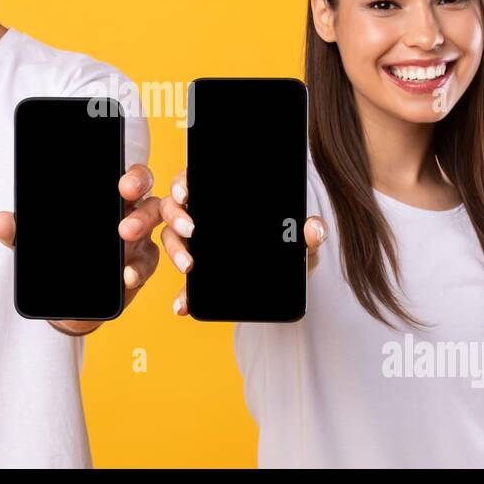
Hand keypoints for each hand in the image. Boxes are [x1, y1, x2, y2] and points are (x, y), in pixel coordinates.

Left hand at [0, 164, 162, 333]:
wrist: (65, 297)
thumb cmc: (56, 255)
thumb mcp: (35, 242)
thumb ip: (19, 231)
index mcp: (107, 199)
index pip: (129, 178)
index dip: (133, 176)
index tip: (123, 183)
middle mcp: (130, 215)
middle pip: (147, 198)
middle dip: (141, 201)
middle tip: (124, 207)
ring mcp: (138, 242)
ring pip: (153, 230)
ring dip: (141, 229)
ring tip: (124, 237)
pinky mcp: (140, 268)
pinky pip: (146, 265)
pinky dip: (137, 270)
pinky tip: (126, 276)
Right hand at [158, 168, 326, 316]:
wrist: (289, 282)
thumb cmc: (292, 249)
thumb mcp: (303, 240)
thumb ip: (312, 232)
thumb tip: (313, 228)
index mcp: (221, 198)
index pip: (193, 179)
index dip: (183, 182)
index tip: (186, 193)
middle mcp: (202, 217)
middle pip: (173, 207)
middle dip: (175, 217)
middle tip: (191, 230)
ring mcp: (196, 245)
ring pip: (171, 239)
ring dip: (174, 251)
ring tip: (189, 266)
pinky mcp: (199, 278)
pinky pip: (184, 283)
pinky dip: (182, 295)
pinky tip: (183, 305)